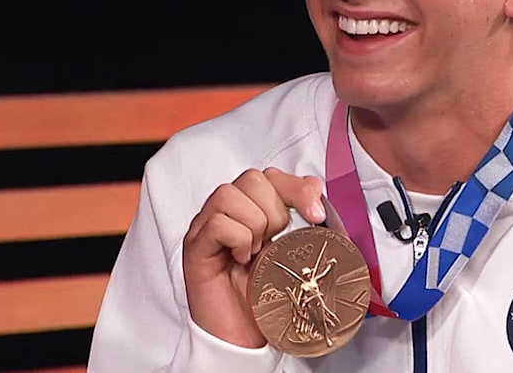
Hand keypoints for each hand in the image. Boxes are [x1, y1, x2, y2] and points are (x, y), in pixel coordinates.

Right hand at [182, 167, 326, 347]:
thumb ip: (303, 218)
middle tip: (275, 241)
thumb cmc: (266, 294)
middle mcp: (225, 212)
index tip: (316, 214)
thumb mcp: (294, 250)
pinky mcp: (195, 247)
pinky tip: (242, 259)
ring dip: (254, 224)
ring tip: (256, 251)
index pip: (271, 175)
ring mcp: (206, 227)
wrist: (245, 336)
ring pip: (229, 195)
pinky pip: (217, 223)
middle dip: (275, 210)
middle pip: (252, 179)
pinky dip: (238, 239)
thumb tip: (315, 189)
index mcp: (250, 208)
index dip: (297, 188)